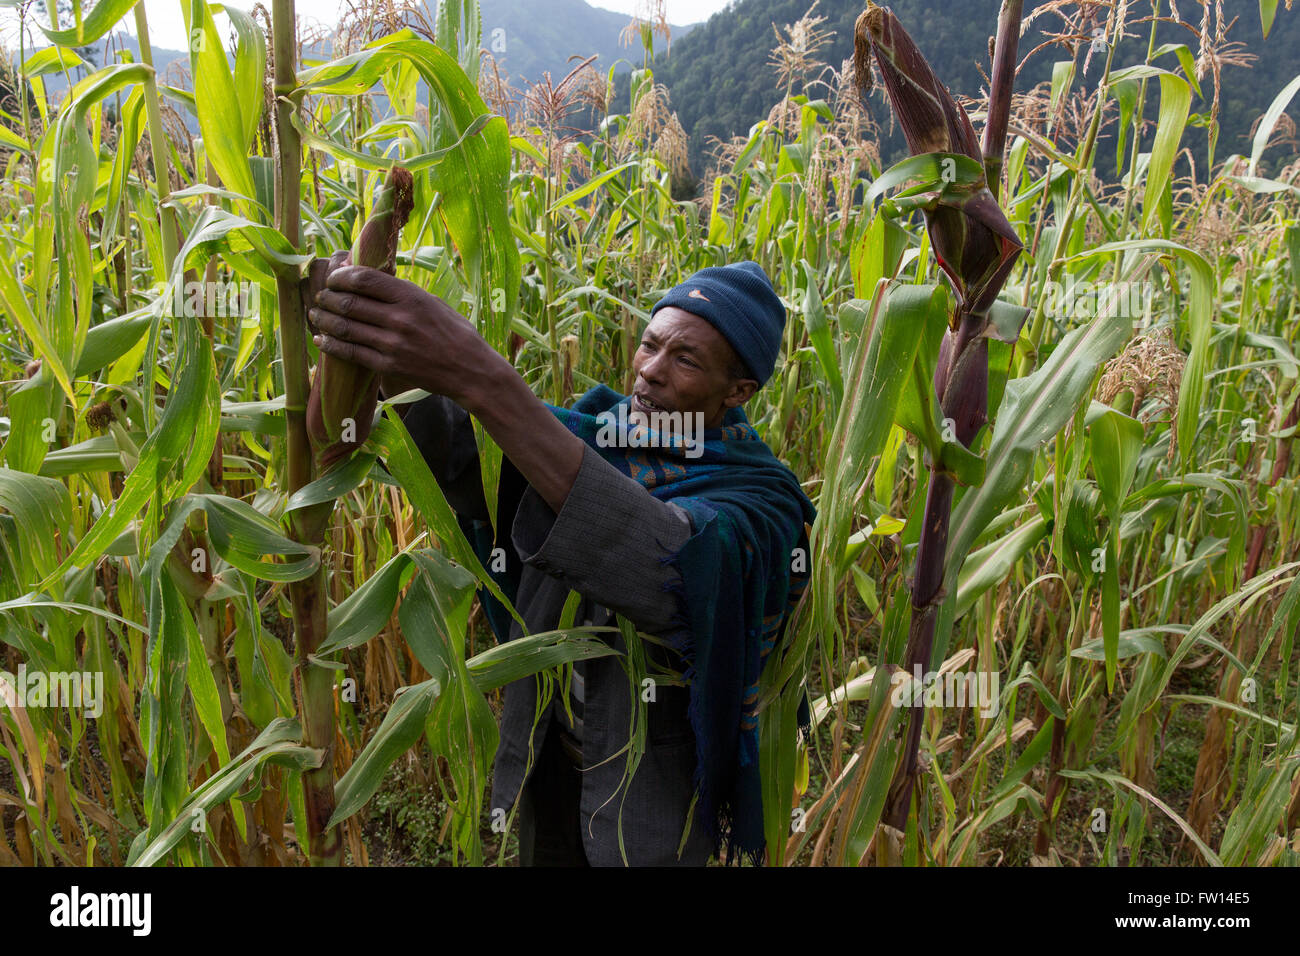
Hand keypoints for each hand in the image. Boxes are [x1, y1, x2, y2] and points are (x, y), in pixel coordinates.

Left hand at [309, 265, 498, 407]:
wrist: (471, 370)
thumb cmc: (453, 332)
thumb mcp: (432, 302)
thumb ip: (401, 292)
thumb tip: (367, 279)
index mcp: (411, 296)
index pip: (364, 279)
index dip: (340, 277)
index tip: (333, 278)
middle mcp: (400, 318)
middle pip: (349, 302)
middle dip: (327, 298)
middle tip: (320, 297)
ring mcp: (393, 344)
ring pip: (345, 328)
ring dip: (324, 320)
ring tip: (316, 315)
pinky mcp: (389, 365)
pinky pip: (351, 353)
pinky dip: (332, 345)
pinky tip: (322, 340)